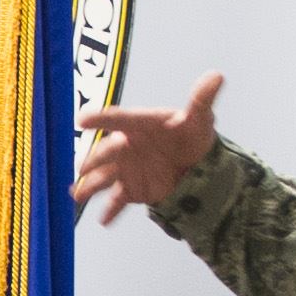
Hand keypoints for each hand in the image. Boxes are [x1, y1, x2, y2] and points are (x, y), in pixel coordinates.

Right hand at [74, 71, 222, 223]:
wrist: (196, 165)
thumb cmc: (192, 135)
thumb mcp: (199, 118)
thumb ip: (202, 99)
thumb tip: (217, 75)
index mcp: (140, 124)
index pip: (120, 119)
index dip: (101, 119)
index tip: (83, 119)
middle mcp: (127, 145)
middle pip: (107, 151)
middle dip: (93, 159)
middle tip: (83, 168)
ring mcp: (126, 168)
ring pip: (104, 176)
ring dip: (90, 185)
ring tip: (78, 195)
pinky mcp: (131, 189)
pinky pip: (118, 200)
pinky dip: (110, 211)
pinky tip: (103, 220)